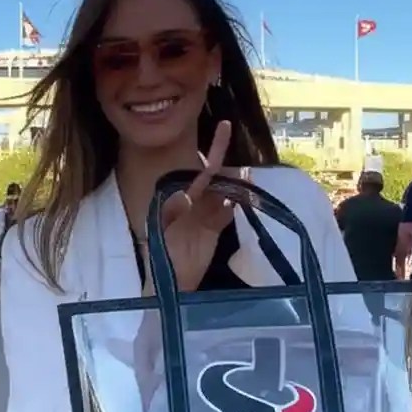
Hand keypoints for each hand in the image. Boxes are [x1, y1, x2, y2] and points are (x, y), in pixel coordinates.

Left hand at [157, 121, 234, 293]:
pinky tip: (249, 198)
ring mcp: (207, 214)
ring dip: (239, 186)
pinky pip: (229, 211)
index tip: (226, 126)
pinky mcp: (216, 228)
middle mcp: (195, 200)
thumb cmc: (161, 258)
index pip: (200, 170)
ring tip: (250, 182)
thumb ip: (171, 214)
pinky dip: (239, 204)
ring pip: (227, 192)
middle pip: (218, 178)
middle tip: (246, 171)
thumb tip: (187, 196)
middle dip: (232, 171)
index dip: (214, 149)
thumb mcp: (161, 234)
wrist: (172, 285)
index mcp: (181, 196)